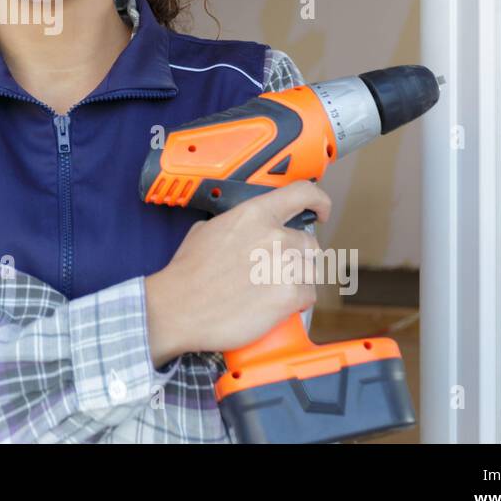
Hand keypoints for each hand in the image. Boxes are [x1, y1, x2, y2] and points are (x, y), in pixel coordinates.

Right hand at [144, 181, 330, 365]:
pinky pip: (309, 296)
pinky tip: (273, 305)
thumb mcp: (207, 230)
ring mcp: (285, 266)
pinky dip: (296, 302)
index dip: (318, 201)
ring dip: (297, 280)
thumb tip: (248, 228)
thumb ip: (237, 223)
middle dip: (297, 256)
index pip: (302, 194)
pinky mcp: (289, 296)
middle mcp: (275, 236)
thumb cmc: (188, 273)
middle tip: (274, 270)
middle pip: (309, 243)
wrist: (179, 307)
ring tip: (269, 290)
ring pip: (311, 271)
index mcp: (255, 214)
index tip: (320, 211)